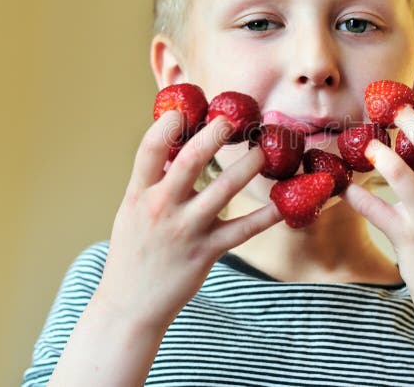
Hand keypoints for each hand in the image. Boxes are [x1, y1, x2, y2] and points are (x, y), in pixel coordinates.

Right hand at [95, 110, 281, 329]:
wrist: (130, 304)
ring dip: (247, 166)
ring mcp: (186, 230)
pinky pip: (243, 229)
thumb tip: (177, 143)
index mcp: (138, 194)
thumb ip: (153, 179)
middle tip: (233, 119)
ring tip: (264, 151)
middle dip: (213, 135)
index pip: (150, 149)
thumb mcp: (131, 210)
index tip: (185, 109)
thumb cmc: (133, 250)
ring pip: (223, 191)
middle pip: (189, 161)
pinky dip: (266, 215)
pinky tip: (284, 202)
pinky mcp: (207, 251)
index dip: (168, 124)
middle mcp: (161, 208)